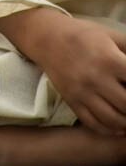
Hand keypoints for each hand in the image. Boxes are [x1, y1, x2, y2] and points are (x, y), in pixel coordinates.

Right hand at [0, 9, 125, 134]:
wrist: (47, 38)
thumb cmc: (84, 35)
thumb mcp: (112, 35)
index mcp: (109, 59)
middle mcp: (96, 78)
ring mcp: (82, 92)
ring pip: (113, 120)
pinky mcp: (72, 101)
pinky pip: (94, 124)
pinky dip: (110, 130)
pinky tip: (118, 126)